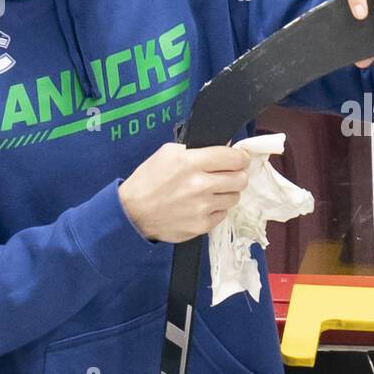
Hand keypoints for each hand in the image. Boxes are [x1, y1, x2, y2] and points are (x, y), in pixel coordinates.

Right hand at [118, 143, 250, 242]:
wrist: (132, 212)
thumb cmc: (149, 179)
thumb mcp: (168, 153)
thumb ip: (198, 148)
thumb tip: (226, 147)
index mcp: (191, 162)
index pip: (235, 158)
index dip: (240, 158)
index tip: (238, 160)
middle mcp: (200, 184)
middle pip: (241, 179)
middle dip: (236, 175)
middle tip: (227, 175)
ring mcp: (202, 207)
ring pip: (235, 197)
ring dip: (227, 193)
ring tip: (211, 191)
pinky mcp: (202, 225)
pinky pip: (223, 214)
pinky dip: (216, 209)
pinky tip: (202, 205)